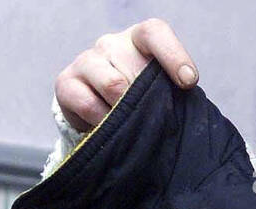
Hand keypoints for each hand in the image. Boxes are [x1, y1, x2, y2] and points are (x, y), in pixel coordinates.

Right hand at [55, 18, 197, 131]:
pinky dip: (104, 121)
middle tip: (153, 117)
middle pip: (134, 65)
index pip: (154, 33)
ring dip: (126, 110)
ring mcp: (86, 61)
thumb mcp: (161, 95)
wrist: (103, 120)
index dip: (173, 55)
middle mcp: (111, 45)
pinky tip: (110, 127)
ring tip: (131, 123)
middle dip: (148, 98)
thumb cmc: (142, 103)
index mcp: (139, 41)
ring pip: (112, 85)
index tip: (189, 82)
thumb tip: (182, 108)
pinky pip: (89, 104)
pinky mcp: (66, 82)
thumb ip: (170, 94)